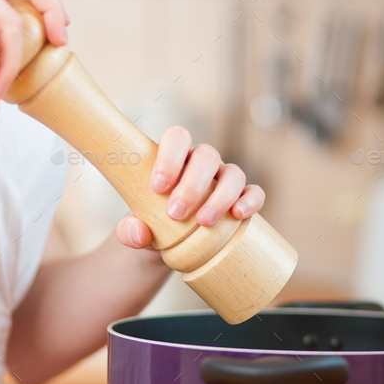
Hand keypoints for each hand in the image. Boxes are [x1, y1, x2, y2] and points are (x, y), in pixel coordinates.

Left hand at [117, 126, 264, 249]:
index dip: (169, 157)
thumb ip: (128, 230)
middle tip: (174, 214)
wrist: (171, 245)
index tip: (157, 187)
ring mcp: (224, 179)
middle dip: (192, 185)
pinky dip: (250, 200)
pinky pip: (254, 192)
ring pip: (233, 173)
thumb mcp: (133, 229)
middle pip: (206, 156)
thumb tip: (138, 234)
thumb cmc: (152, 225)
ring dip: (220, 197)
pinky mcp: (242, 198)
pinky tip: (239, 215)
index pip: (177, 137)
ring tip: (204, 222)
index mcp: (174, 157)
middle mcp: (201, 163)